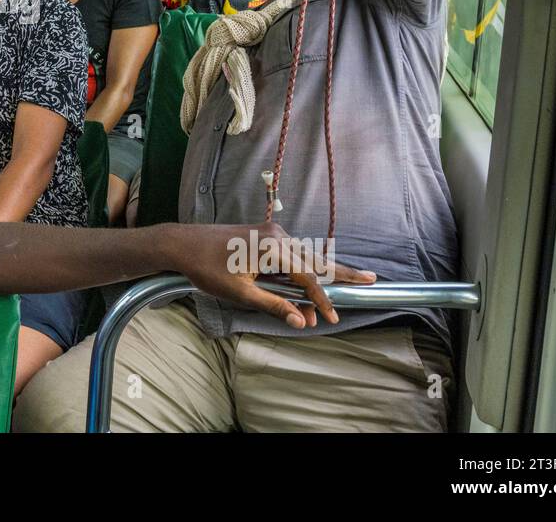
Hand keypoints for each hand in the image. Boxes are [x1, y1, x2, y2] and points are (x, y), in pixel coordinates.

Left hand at [176, 222, 375, 328]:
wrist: (183, 243)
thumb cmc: (206, 268)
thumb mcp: (240, 293)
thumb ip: (273, 306)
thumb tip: (301, 321)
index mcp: (272, 248)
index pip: (307, 278)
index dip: (322, 300)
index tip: (334, 318)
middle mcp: (277, 236)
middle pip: (316, 260)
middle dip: (343, 273)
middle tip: (372, 280)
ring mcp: (272, 234)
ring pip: (306, 257)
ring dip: (324, 274)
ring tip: (354, 280)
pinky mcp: (266, 236)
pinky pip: (294, 254)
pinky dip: (306, 268)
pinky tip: (316, 279)